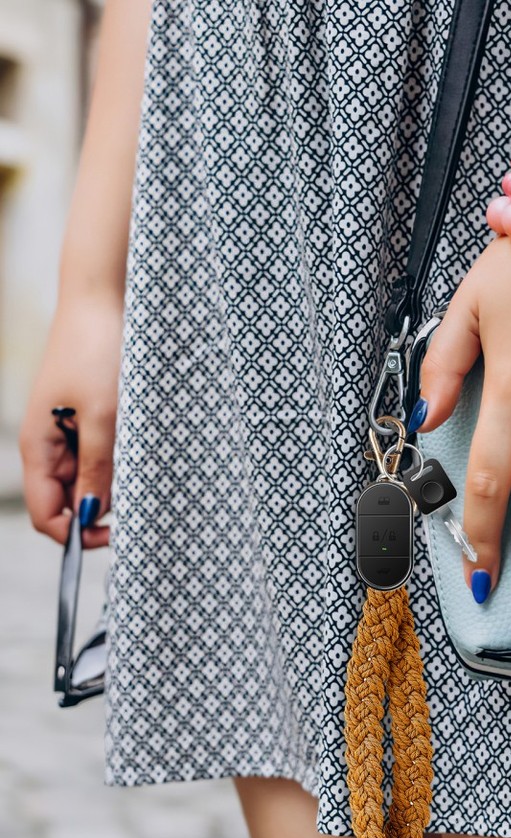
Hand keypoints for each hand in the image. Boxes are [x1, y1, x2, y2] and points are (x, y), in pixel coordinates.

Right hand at [18, 293, 122, 547]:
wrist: (103, 300)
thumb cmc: (99, 352)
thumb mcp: (103, 416)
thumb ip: (96, 468)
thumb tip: (90, 516)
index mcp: (38, 447)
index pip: (46, 515)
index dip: (76, 534)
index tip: (115, 536)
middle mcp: (49, 444)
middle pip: (69, 501)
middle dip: (100, 509)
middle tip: (140, 501)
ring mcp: (69, 431)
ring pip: (89, 479)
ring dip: (114, 483)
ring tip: (143, 466)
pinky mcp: (90, 417)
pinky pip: (101, 453)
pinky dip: (120, 459)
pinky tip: (140, 448)